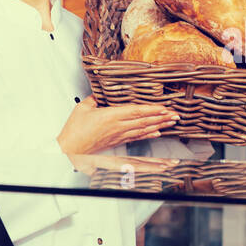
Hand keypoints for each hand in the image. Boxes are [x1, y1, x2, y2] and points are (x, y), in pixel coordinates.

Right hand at [56, 96, 178, 154]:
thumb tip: (98, 95)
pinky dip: (148, 135)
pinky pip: (136, 137)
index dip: (152, 109)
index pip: (136, 111)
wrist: (69, 150)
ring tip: (171, 122)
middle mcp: (117, 127)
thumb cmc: (73, 132)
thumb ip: (93, 100)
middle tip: (176, 115)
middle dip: (161, 117)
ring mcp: (118, 136)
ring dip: (159, 125)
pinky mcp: (116, 143)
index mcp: (110, 117)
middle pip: (144, 121)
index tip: (165, 108)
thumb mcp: (81, 108)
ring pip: (143, 130)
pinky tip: (157, 133)